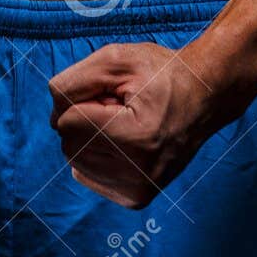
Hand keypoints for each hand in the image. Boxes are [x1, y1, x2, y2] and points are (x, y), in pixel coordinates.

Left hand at [49, 41, 241, 208]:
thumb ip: (73, 81)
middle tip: (118, 105)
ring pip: (74, 158)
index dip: (82, 97)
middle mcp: (138, 172)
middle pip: (68, 141)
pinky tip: (121, 140)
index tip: (112, 91)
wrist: (204, 96)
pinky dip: (94, 153)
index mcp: (136, 137)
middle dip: (83, 116)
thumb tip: (53, 115)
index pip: (67, 121)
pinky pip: (86, 173)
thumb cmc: (160, 72)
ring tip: (123, 121)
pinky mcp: (136, 197)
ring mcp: (138, 189)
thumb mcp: (116, 59)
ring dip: (89, 135)